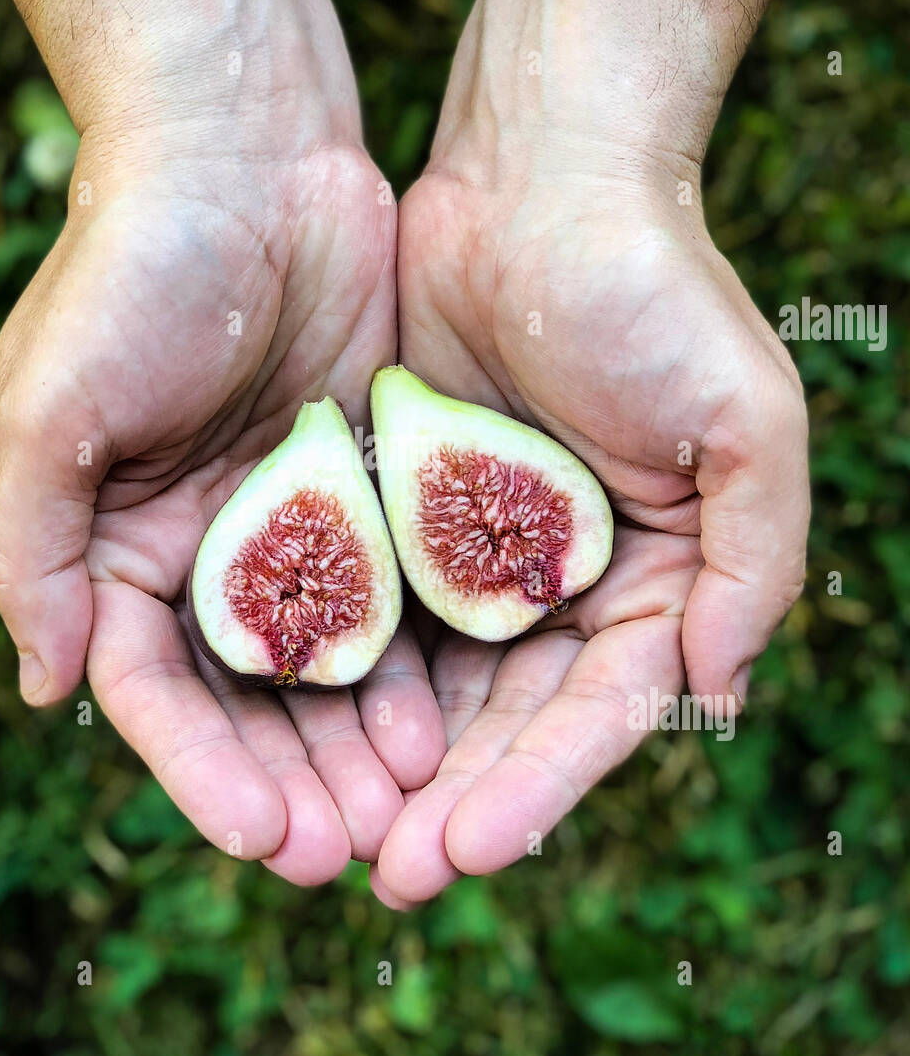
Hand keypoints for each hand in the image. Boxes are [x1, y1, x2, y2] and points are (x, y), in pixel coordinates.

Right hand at [0, 0, 444, 886]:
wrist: (247, 139)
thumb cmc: (134, 263)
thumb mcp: (52, 407)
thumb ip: (38, 553)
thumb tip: (46, 691)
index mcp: (123, 544)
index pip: (158, 692)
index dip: (204, 773)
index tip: (264, 839)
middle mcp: (210, 545)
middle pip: (252, 697)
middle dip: (298, 777)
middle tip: (356, 850)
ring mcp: (298, 516)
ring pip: (335, 659)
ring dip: (365, 738)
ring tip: (414, 806)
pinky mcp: (373, 475)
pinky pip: (402, 585)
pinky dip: (420, 653)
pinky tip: (455, 713)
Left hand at [372, 160, 807, 905]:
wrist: (541, 177)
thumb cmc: (655, 287)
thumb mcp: (746, 420)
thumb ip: (754, 562)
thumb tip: (721, 691)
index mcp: (659, 579)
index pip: (599, 714)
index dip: (537, 788)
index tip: (464, 851)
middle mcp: (572, 581)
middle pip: (511, 719)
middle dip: (453, 801)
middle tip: (385, 877)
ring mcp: (486, 550)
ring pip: (437, 683)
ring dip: (391, 762)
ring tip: (328, 833)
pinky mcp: (410, 507)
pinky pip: (376, 605)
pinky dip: (348, 669)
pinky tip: (301, 728)